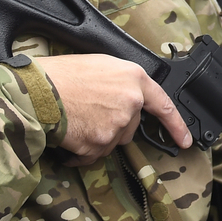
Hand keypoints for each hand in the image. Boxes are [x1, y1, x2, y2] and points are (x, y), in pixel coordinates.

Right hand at [37, 54, 191, 165]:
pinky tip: (69, 136)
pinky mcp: (99, 143)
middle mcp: (130, 102)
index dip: (176, 125)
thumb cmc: (61, 74)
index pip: (164, 104)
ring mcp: (116, 124)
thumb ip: (122, 83)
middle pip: (130, 126)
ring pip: (112, 141)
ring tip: (75, 119)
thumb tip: (128, 99)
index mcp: (133, 78)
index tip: (184, 140)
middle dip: (113, 124)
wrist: (37, 91)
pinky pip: (94, 155)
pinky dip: (82, 151)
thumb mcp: (100, 65)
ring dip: (97, 137)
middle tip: (88, 111)